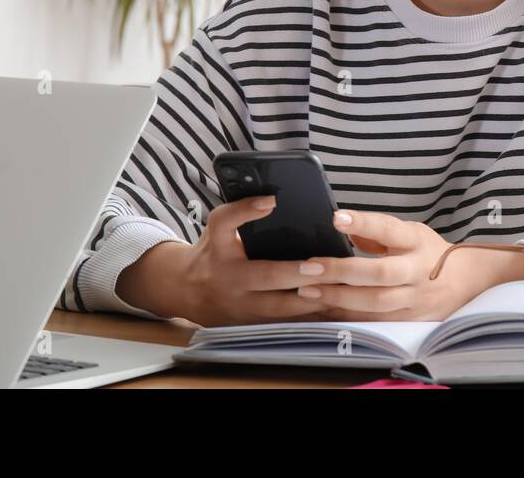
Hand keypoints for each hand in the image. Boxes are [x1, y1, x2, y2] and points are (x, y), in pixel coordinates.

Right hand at [117, 195, 335, 326]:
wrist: (184, 291)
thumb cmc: (212, 252)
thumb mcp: (217, 228)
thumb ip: (240, 213)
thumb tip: (274, 199)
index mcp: (219, 248)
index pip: (226, 223)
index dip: (246, 211)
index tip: (271, 201)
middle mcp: (229, 278)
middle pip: (264, 275)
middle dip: (295, 273)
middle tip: (322, 267)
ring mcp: (241, 307)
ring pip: (279, 307)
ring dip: (310, 301)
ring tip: (338, 292)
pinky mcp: (252, 324)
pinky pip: (285, 324)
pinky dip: (311, 319)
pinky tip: (335, 312)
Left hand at [294, 210, 523, 321]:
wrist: (466, 282)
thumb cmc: (428, 252)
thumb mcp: (410, 233)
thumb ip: (379, 234)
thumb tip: (344, 226)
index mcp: (417, 242)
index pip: (389, 230)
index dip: (364, 224)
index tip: (337, 218)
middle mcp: (417, 271)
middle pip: (379, 273)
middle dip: (341, 271)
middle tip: (308, 267)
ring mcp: (414, 299)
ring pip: (374, 303)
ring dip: (338, 297)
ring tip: (307, 290)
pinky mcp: (409, 321)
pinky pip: (374, 321)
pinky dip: (347, 316)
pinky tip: (322, 310)